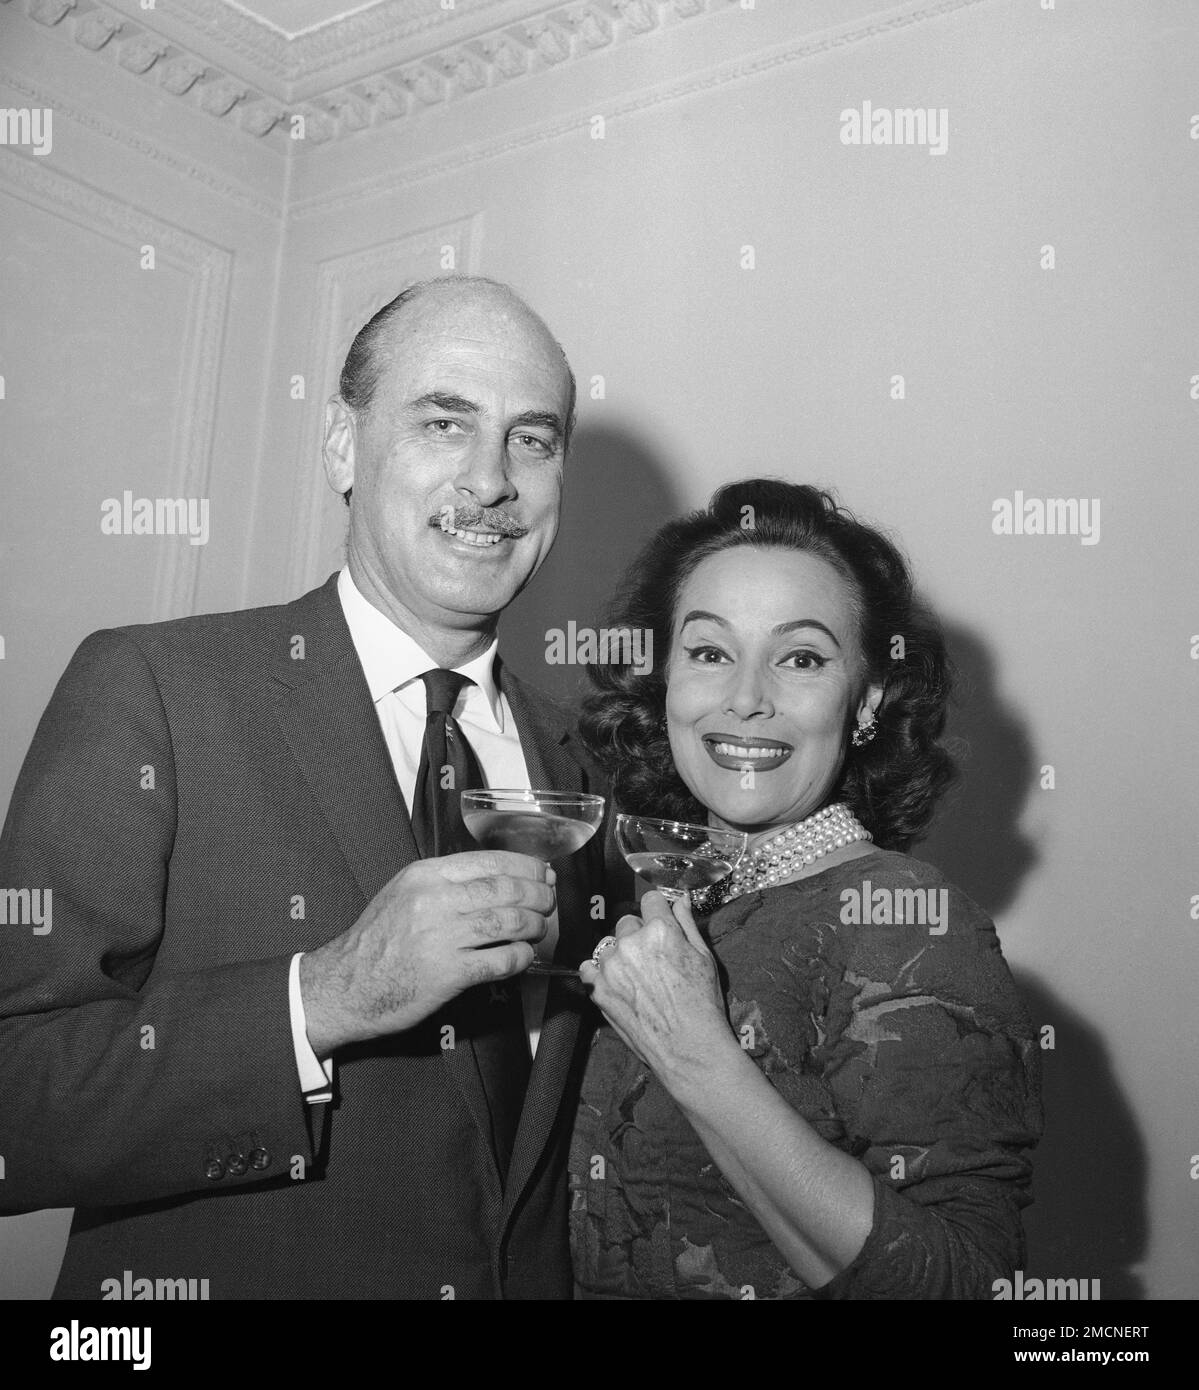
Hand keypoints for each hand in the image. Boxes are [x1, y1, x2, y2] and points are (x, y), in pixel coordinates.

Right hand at [300, 851, 554, 1052]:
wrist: (344, 986)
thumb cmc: (376, 940)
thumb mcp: (403, 893)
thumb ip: (445, 882)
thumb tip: (498, 878)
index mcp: (426, 875)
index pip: (490, 861)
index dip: (526, 867)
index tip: (542, 874)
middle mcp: (436, 900)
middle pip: (507, 890)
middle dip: (538, 895)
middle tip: (548, 902)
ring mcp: (443, 937)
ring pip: (510, 923)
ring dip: (535, 926)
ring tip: (539, 929)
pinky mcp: (449, 974)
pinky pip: (501, 961)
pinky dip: (521, 958)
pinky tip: (524, 958)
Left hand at [578, 891, 733, 1083]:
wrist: (689, 1049)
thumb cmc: (703, 1005)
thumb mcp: (704, 958)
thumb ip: (688, 924)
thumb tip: (679, 900)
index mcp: (660, 930)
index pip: (650, 900)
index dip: (657, 912)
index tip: (660, 922)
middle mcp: (631, 943)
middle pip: (628, 923)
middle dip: (639, 936)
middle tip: (654, 960)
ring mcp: (611, 966)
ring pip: (610, 945)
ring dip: (620, 955)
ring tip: (639, 980)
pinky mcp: (598, 989)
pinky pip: (589, 968)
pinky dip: (599, 974)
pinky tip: (618, 985)